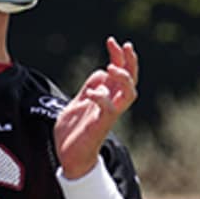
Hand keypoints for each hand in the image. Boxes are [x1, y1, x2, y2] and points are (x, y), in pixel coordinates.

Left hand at [54, 37, 138, 178]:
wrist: (68, 157)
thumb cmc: (74, 131)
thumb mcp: (80, 102)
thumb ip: (91, 88)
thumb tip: (100, 72)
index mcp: (107, 97)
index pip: (120, 72)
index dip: (119, 56)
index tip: (112, 41)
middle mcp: (112, 104)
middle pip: (131, 80)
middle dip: (129, 61)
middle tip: (124, 45)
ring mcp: (108, 115)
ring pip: (129, 94)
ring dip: (123, 78)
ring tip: (110, 67)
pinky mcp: (101, 125)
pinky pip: (108, 109)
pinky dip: (101, 98)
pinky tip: (90, 93)